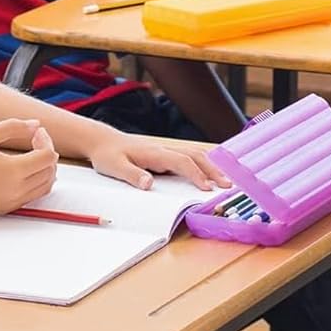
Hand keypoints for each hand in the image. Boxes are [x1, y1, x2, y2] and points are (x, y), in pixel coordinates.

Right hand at [0, 118, 57, 215]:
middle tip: (35, 140)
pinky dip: (36, 182)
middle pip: (50, 172)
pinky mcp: (5, 209)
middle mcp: (17, 191)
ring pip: (44, 187)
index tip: (35, 132)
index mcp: (15, 172)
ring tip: (33, 154)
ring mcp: (11, 203)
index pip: (48, 156)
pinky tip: (23, 169)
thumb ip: (15, 127)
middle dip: (48, 153)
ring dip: (45, 169)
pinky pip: (32, 197)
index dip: (46, 140)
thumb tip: (36, 125)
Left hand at [85, 129, 230, 191]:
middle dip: (212, 169)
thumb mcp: (114, 167)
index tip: (207, 188)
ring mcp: (165, 150)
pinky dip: (203, 163)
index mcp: (154, 152)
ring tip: (225, 179)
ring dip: (210, 166)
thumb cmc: (108, 155)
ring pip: (194, 154)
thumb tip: (149, 184)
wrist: (103, 142)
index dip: (196, 175)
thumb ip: (132, 175)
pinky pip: (188, 157)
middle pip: (194, 156)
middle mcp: (163, 149)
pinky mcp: (164, 154)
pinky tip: (210, 171)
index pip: (181, 162)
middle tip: (227, 184)